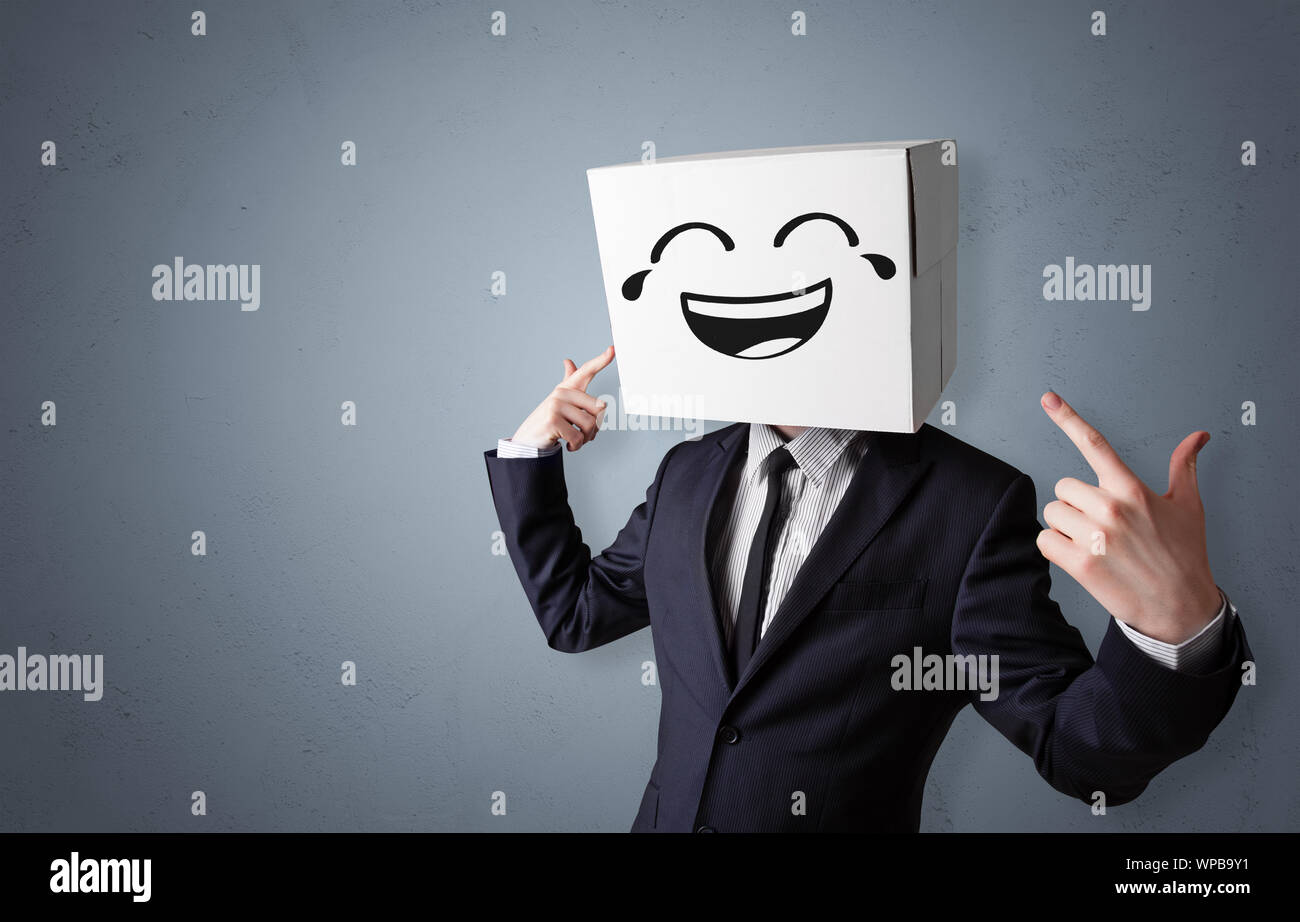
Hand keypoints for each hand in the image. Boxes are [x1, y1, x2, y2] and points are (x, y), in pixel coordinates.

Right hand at [510, 345, 613, 451]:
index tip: (613, 349)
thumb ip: (568, 382)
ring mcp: (555, 405)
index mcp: (567, 388)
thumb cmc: (549, 420)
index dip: (601, 360)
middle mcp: (561, 393)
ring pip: (589, 424)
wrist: (529, 439)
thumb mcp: (560, 401)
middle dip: (596, 427)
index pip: (586, 371)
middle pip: (599, 408)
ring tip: (577, 441)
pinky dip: (576, 446)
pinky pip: (578, 437)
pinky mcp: (552, 420)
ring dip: (586, 438)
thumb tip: (568, 361)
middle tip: (585, 434)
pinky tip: (568, 446)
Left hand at [1037, 391, 1221, 644]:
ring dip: (1064, 528)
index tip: (1048, 398)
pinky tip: (1080, 558)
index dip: (1068, 418)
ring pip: (1052, 514)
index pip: (1095, 444)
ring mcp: (1095, 536)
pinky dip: (1055, 549)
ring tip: (1093, 544)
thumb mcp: (1188, 506)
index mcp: (1132, 489)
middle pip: (1062, 488)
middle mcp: (1111, 507)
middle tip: (1100, 526)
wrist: (1180, 606)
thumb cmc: (1184, 555)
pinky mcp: (1081, 563)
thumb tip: (1198, 436)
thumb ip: (1184, 466)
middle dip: (1075, 505)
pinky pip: (1044, 541)